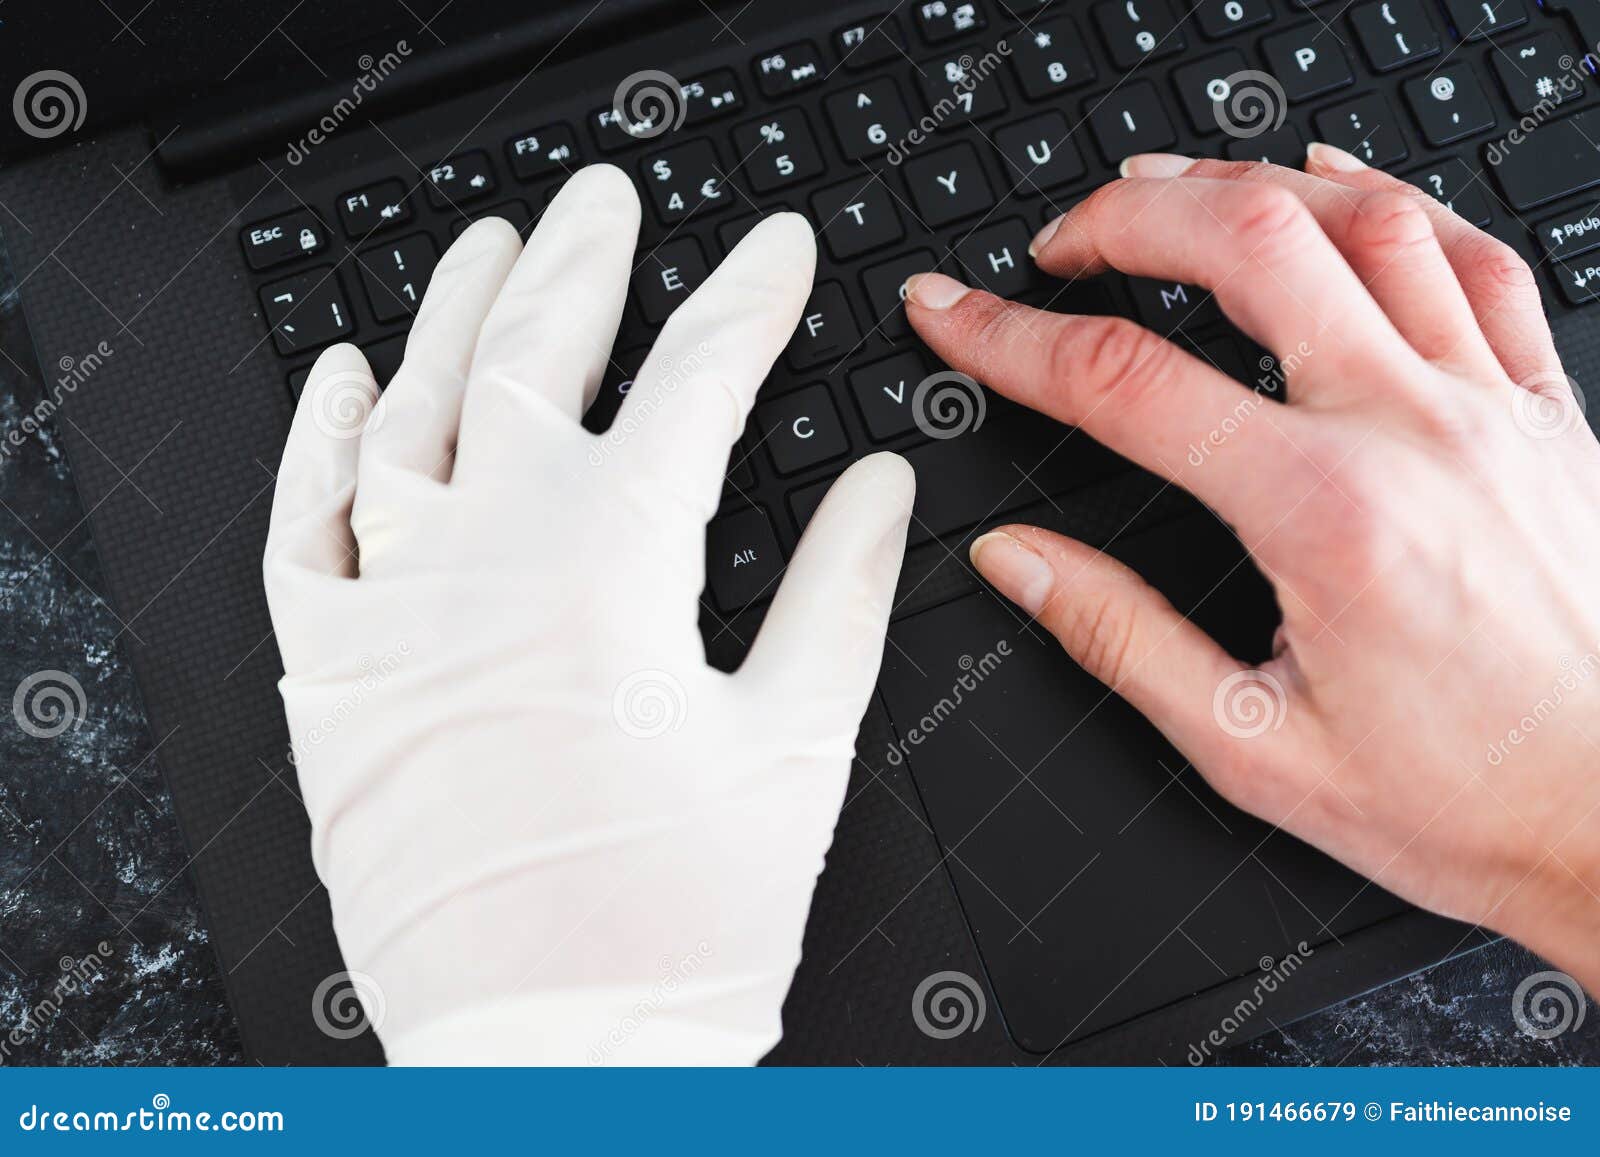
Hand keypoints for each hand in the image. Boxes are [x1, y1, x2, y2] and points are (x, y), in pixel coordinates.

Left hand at [263, 165, 913, 1063]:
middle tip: (611, 202)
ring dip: (453, 313)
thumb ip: (840, 593)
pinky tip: (339, 377)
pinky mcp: (333, 676)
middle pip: (536, 362)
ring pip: (412, 412)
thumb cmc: (678, 928)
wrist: (553, 1060)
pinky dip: (315, 440)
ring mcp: (394, 613)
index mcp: (612, 574)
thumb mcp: (795, 745)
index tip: (775, 251)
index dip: (745, 301)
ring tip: (492, 244)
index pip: (694, 386)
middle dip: (587, 264)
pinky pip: (301, 525)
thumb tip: (878, 489)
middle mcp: (488, 565)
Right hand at [905, 144, 1599, 994]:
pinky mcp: (1543, 410)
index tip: (956, 317)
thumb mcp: (1256, 749)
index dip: (1011, 339)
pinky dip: (1393, 196)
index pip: (1126, 384)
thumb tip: (1018, 562)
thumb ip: (1119, 639)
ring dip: (1245, 183)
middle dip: (1125, 219)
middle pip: (1250, 243)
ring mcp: (1489, 406)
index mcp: (1326, 516)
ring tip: (1163, 191)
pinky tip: (1336, 180)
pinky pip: (1476, 254)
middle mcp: (1414, 432)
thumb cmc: (1468, 800)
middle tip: (1056, 243)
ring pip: (1364, 217)